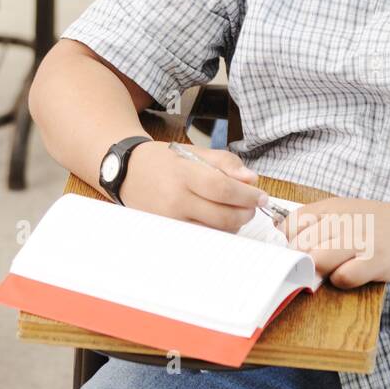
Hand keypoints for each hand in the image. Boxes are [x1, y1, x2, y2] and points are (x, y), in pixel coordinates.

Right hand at [118, 142, 268, 231]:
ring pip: (215, 232)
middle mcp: (176, 200)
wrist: (129, 172)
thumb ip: (225, 162)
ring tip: (233, 210)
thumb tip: (251, 179)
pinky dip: (216, 231)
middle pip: (222, 216)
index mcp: (183, 174)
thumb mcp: (194, 151)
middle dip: (245, 213)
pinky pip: (201, 237)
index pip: (223, 189)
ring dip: (233, 224)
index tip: (261, 196)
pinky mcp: (168, 232)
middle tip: (251, 205)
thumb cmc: (163, 161)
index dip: (247, 196)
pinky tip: (217, 219)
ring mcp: (171, 220)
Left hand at [280, 197, 389, 288]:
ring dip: (318, 270)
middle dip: (299, 260)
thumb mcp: (343, 212)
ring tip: (328, 271)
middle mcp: (343, 220)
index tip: (288, 254)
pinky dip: (342, 280)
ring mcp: (360, 240)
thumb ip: (315, 223)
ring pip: (318, 259)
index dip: (285, 243)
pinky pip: (344, 276)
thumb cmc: (376, 225)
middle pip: (301, 244)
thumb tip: (280, 239)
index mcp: (331, 207)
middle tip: (307, 268)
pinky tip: (349, 275)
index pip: (291, 224)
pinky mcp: (376, 260)